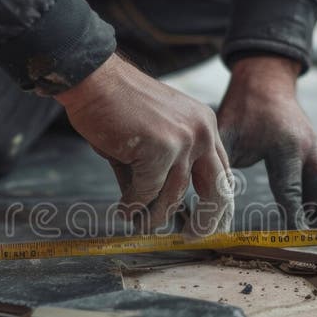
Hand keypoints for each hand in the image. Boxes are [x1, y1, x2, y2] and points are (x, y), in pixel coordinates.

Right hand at [56, 54, 233, 235]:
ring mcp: (183, 140)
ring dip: (153, 216)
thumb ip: (161, 172)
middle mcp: (201, 132)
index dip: (221, 202)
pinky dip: (133, 206)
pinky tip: (123, 210)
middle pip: (216, 189)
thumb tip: (157, 211)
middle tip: (192, 237)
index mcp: (203, 125)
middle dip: (207, 220)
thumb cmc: (115, 107)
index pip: (222, 171)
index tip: (216, 224)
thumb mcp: (150, 139)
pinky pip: (147, 192)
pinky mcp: (160, 149)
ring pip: (174, 195)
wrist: (93, 80)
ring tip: (137, 223)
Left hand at [217, 55, 316, 228]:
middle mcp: (307, 147)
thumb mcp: (226, 134)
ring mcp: (316, 147)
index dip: (295, 215)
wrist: (264, 81)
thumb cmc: (242, 109)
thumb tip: (210, 199)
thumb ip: (222, 167)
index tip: (301, 236)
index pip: (290, 189)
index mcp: (284, 146)